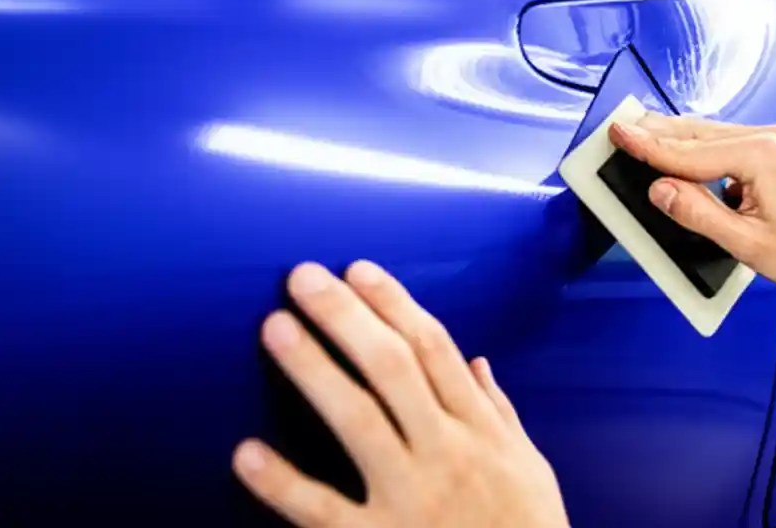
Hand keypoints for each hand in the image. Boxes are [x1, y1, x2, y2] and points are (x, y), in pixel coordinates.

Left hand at [233, 262, 568, 527]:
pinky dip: (283, 484)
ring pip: (358, 420)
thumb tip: (476, 362)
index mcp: (479, 429)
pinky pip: (324, 511)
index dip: (393, 304)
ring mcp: (411, 497)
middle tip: (304, 278)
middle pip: (391, 368)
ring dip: (315, 369)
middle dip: (347, 316)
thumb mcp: (529, 465)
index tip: (359, 270)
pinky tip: (246, 454)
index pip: (433, 348)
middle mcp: (446, 452)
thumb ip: (500, 412)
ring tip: (276, 327)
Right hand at [609, 114, 775, 294]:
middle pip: (698, 132)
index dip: (646, 145)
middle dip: (658, 133)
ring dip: (681, 140)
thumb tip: (661, 189)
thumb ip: (698, 213)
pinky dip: (707, 149)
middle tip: (622, 130)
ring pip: (716, 134)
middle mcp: (772, 138)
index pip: (688, 150)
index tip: (617, 133)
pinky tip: (691, 161)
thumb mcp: (748, 244)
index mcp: (762, 157)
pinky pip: (734, 142)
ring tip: (647, 143)